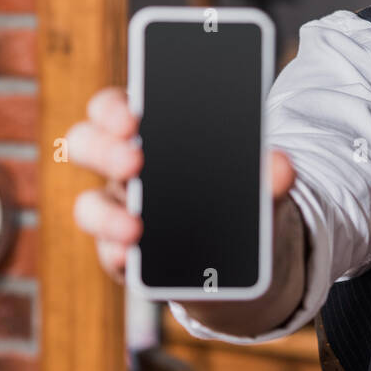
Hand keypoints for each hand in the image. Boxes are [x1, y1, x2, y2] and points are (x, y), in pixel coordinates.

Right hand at [68, 86, 295, 283]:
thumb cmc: (243, 201)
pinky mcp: (124, 255)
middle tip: (135, 161)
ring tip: (135, 228)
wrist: (245, 262)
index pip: (116, 108)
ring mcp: (119, 211)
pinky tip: (132, 258)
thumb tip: (282, 166)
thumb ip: (272, 175)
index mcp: (153, 133)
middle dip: (105, 150)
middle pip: (89, 145)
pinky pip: (109, 254)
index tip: (132, 118)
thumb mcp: (264, 186)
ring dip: (107, 216)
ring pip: (89, 206)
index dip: (114, 108)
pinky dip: (118, 255)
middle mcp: (126, 168)